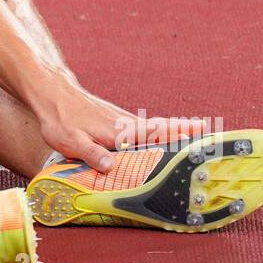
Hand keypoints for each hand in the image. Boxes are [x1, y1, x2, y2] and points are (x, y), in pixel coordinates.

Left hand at [35, 82, 210, 172]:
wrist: (53, 95)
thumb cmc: (61, 120)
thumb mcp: (72, 142)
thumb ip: (92, 154)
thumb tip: (112, 168)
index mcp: (120, 131)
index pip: (154, 132)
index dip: (177, 133)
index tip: (201, 130)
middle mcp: (126, 124)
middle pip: (161, 128)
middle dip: (184, 130)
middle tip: (209, 133)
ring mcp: (122, 120)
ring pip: (154, 127)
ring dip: (174, 131)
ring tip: (195, 137)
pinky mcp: (116, 120)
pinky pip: (143, 127)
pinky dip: (158, 131)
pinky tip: (162, 138)